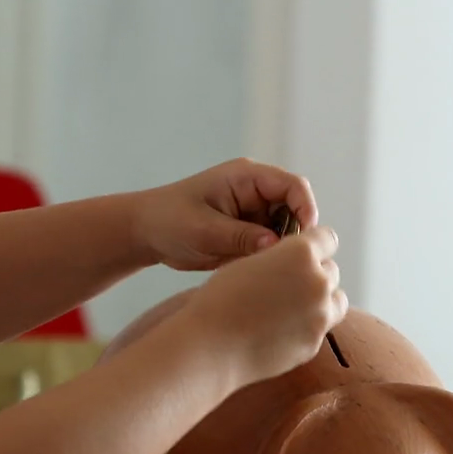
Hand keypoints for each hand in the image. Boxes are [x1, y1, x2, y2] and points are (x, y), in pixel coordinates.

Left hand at [131, 158, 319, 271]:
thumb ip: (241, 237)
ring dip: (281, 252)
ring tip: (266, 272)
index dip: (306, 209)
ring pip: (286, 234)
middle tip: (285, 264)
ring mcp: (254, 215)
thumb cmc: (168, 220)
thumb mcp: (204, 230)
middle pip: (296, 211)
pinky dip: (268, 262)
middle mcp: (256, 193)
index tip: (303, 239)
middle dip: (295, 237)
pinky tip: (256, 276)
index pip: (293, 186)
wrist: (146, 234)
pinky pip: (270, 249)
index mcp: (247, 177)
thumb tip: (276, 246)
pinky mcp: (249, 236)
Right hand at [183, 226, 347, 383]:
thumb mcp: (248, 262)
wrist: (211, 347)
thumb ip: (279, 258)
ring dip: (320, 300)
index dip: (314, 245)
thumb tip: (293, 262)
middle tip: (286, 285)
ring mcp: (320, 316)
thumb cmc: (219, 302)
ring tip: (291, 308)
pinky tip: (281, 330)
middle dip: (314, 274)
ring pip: (335, 300)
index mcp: (300, 254)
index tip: (303, 254)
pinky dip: (307, 326)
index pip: (327, 238)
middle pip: (331, 270)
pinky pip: (321, 328)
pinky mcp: (314, 343)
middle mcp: (318, 282)